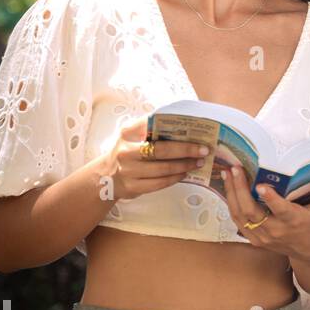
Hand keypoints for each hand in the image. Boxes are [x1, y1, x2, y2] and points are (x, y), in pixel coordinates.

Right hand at [94, 116, 208, 201]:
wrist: (106, 176)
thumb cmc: (127, 152)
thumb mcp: (132, 136)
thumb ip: (150, 128)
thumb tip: (183, 122)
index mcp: (127, 133)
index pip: (152, 126)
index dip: (175, 127)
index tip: (195, 130)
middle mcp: (125, 151)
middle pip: (161, 150)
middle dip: (186, 150)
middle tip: (204, 150)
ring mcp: (128, 171)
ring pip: (163, 169)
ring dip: (184, 165)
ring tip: (198, 162)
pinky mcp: (132, 187)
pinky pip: (159, 183)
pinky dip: (175, 178)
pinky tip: (185, 173)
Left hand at [222, 163, 309, 260]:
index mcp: (295, 222)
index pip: (281, 211)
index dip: (271, 199)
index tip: (261, 186)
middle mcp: (276, 230)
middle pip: (252, 212)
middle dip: (241, 190)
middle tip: (235, 169)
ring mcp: (262, 236)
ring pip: (241, 215)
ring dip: (232, 194)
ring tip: (228, 174)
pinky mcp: (254, 239)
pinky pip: (238, 221)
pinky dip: (231, 204)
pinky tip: (228, 187)